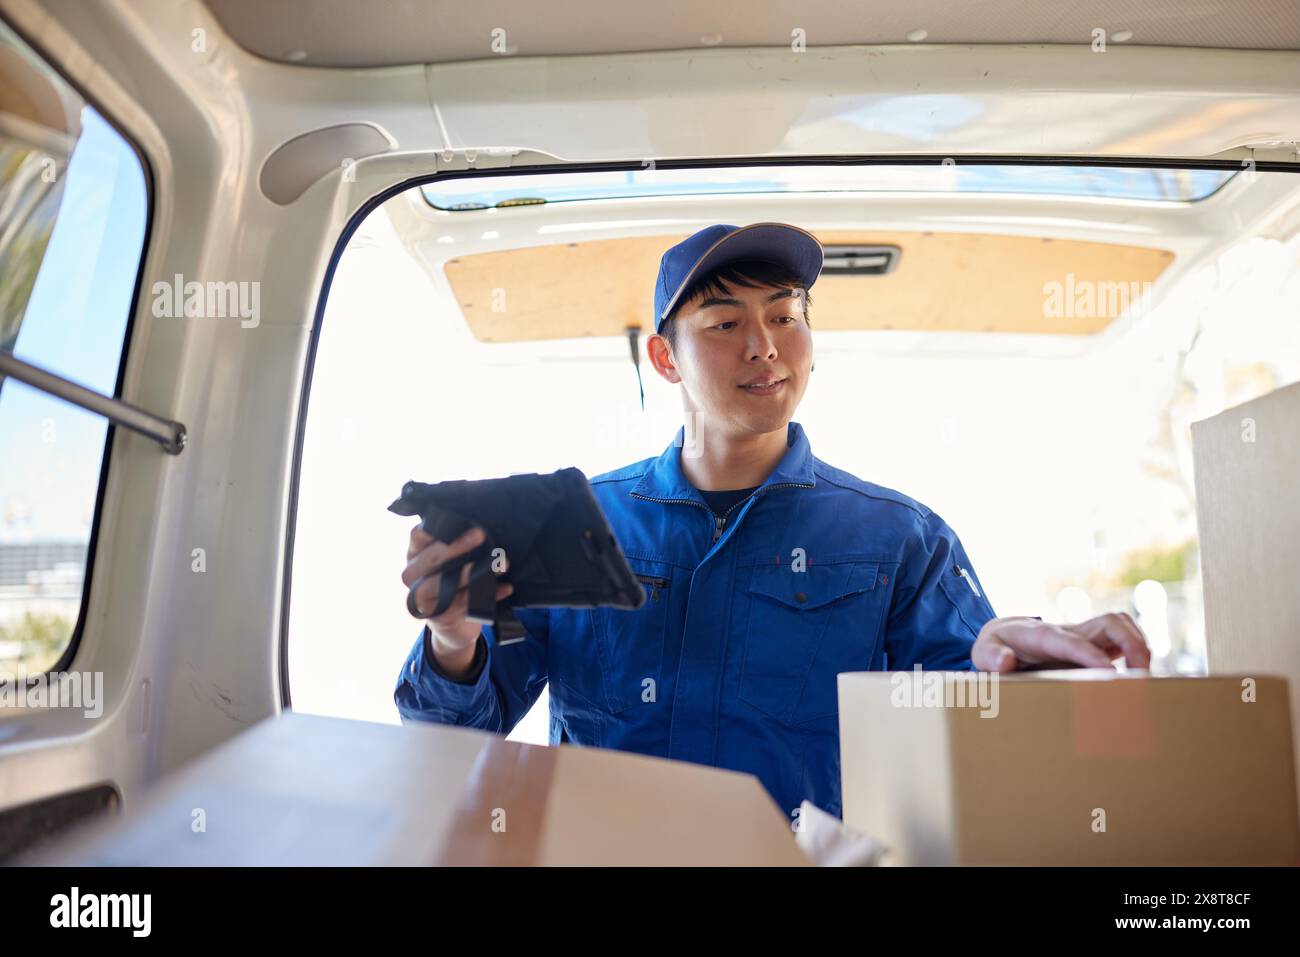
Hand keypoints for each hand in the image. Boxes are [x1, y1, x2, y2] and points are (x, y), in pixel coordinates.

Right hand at [402, 524, 512, 653]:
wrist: (453, 622)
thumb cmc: (452, 579)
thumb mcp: (450, 559)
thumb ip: (457, 543)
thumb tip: (482, 526)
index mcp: (415, 554)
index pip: (419, 535)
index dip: (437, 528)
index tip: (462, 519)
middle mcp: (412, 574)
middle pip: (431, 558)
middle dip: (457, 546)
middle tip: (481, 534)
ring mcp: (422, 597)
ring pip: (446, 583)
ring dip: (476, 572)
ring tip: (503, 564)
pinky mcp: (439, 616)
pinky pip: (465, 604)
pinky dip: (488, 595)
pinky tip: (507, 587)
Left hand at [971, 613, 1151, 672]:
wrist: (1004, 634)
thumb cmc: (995, 646)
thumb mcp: (982, 652)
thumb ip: (991, 657)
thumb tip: (1006, 663)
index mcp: (1041, 635)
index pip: (1070, 640)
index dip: (1090, 654)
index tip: (1110, 674)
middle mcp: (1068, 630)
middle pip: (1109, 622)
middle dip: (1132, 644)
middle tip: (1140, 678)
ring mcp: (1084, 635)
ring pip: (1121, 625)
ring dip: (1139, 646)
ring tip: (1144, 679)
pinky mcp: (1093, 644)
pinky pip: (1122, 638)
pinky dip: (1137, 652)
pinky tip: (1139, 677)